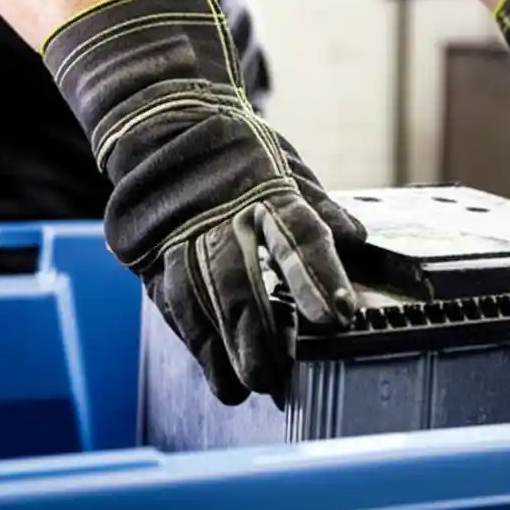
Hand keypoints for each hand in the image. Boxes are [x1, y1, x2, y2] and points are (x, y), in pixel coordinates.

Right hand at [42, 0, 364, 404]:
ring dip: (219, 347)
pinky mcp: (156, 253)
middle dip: (255, 329)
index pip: (297, 232)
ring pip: (198, 296)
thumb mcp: (284, 162)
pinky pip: (173, 301)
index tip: (338, 317)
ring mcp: (183, 233)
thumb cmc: (235, 150)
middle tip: (273, 375)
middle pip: (237, 276)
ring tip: (241, 388)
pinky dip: (194, 339)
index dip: (317, 275)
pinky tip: (213, 370)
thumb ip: (316, 203)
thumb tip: (354, 235)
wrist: (163, 122)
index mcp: (265, 186)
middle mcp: (222, 212)